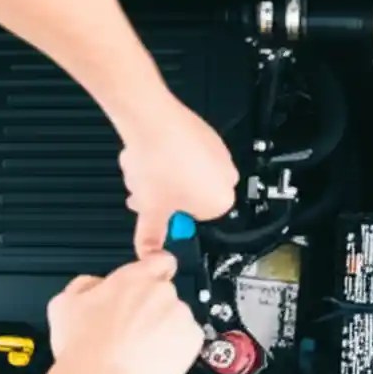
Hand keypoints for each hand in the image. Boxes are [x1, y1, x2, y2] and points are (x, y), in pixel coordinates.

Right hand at [46, 253, 203, 373]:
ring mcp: (180, 316)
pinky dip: (175, 349)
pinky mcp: (191, 342)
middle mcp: (162, 292)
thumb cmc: (82, 346)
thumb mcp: (65, 302)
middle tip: (129, 329)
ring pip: (176, 318)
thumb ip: (87, 284)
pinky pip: (187, 340)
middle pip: (164, 294)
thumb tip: (95, 286)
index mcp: (136, 277)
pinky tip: (150, 359)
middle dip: (150, 308)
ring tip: (137, 349)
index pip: (160, 260)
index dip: (154, 272)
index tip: (149, 283)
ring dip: (163, 329)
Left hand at [118, 95, 237, 256]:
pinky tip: (153, 153)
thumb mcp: (150, 210)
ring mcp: (219, 154)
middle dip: (164, 196)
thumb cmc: (158, 162)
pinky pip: (188, 154)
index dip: (170, 214)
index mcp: (220, 202)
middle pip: (190, 197)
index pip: (193, 219)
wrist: (152, 121)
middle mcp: (227, 178)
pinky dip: (171, 156)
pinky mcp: (208, 135)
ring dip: (165, 177)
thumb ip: (150, 237)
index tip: (156, 209)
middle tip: (146, 191)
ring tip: (146, 170)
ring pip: (187, 176)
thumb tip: (149, 253)